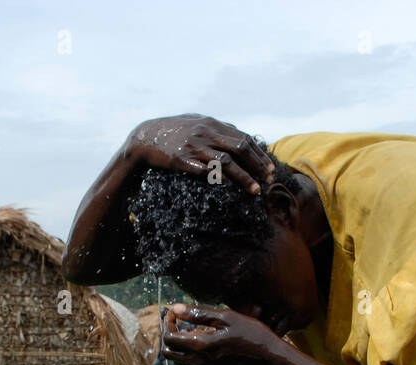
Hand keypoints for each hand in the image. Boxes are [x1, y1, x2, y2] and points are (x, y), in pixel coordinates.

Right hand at [128, 115, 275, 194]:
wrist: (144, 137)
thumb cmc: (173, 133)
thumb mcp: (196, 123)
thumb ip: (217, 129)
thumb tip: (238, 135)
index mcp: (212, 124)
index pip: (244, 138)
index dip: (260, 154)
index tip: (271, 169)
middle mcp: (206, 132)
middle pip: (240, 148)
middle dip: (258, 165)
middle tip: (269, 180)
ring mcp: (194, 146)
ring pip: (226, 161)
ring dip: (244, 177)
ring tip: (256, 190)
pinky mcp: (181, 159)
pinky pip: (204, 170)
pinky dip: (218, 177)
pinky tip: (229, 187)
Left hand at [160, 303, 282, 364]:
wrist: (271, 358)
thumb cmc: (251, 333)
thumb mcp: (226, 317)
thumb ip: (198, 313)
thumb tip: (174, 308)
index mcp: (202, 347)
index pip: (169, 338)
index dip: (166, 323)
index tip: (173, 312)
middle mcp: (201, 363)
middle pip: (168, 353)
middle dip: (168, 335)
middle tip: (176, 321)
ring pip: (179, 360)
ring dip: (178, 344)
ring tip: (190, 328)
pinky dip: (190, 352)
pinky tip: (203, 340)